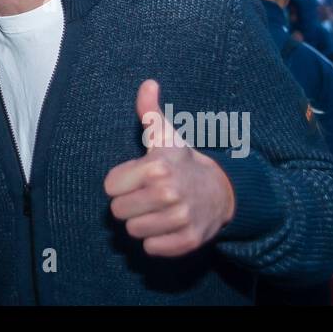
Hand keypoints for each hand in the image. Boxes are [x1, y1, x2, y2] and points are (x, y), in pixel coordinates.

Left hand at [104, 79, 235, 256]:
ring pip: (134, 232)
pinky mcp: (187, 241)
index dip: (121, 183)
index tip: (138, 177)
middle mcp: (168, 193)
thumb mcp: (166, 135)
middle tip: (147, 195)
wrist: (222, 190)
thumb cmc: (184, 162)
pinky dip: (156, 241)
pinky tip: (167, 225)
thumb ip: (150, 111)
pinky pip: (152, 248)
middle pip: (119, 212)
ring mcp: (179, 219)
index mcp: (157, 167)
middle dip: (130, 204)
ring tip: (158, 209)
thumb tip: (148, 83)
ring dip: (142, 222)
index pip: (110, 187)